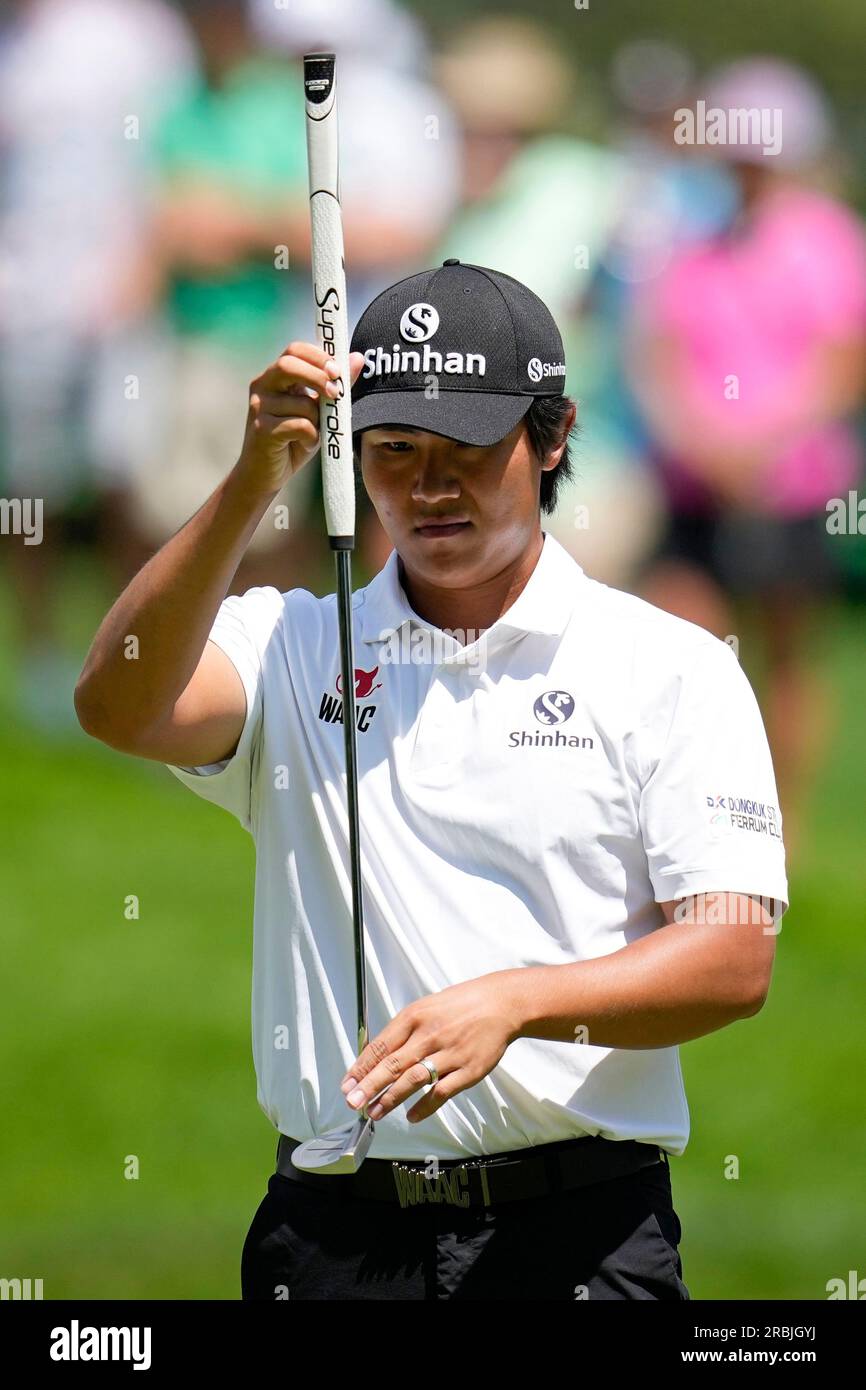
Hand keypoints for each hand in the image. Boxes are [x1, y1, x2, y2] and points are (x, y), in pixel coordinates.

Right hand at [238, 343, 365, 496]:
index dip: (318, 356)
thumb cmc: (292, 441)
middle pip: (289, 364)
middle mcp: (262, 386)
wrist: (264, 476)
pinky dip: (311, 437)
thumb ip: (335, 386)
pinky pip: (299, 425)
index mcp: (275, 377)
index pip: (294, 350)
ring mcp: (259, 407)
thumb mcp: (317, 412)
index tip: (337, 372)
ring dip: (318, 421)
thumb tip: (358, 358)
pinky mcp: (261, 429)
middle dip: (318, 377)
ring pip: (301, 403)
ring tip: (314, 434)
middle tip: (336, 394)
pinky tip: (305, 444)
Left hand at [340, 972, 523, 1124]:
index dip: (361, 1068)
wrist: (501, 1004)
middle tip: (352, 1102)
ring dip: (391, 1099)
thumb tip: (376, 1055)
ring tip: (374, 1112)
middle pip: (392, 1065)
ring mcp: (449, 1054)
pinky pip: (442, 1092)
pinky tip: (412, 1116)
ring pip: (413, 1080)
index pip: (380, 1045)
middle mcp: (429, 1035)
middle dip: (368, 1086)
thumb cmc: (461, 1006)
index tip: (347, 1084)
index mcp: (415, 1017)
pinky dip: (424, 1107)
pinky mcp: (468, 1070)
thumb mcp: (426, 1008)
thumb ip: (403, 1030)